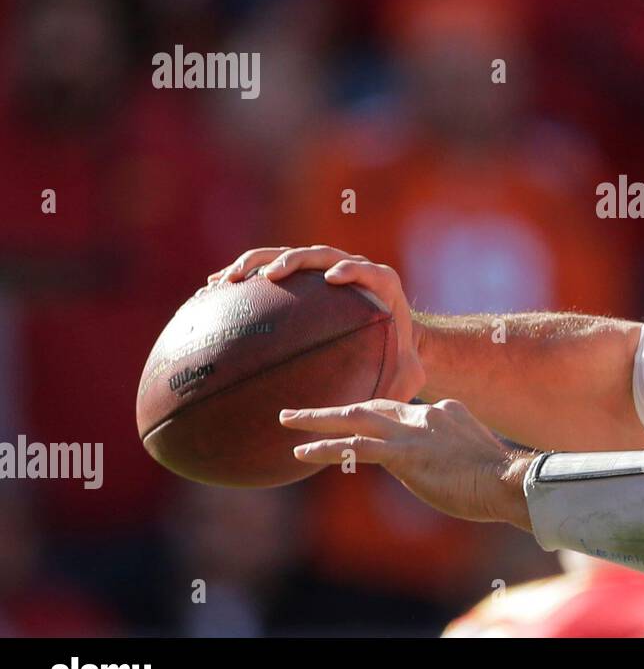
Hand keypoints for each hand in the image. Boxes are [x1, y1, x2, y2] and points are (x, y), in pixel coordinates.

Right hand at [208, 245, 424, 401]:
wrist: (389, 339)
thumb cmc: (399, 360)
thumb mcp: (407, 375)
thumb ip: (403, 387)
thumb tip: (386, 414)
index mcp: (383, 286)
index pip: (370, 271)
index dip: (352, 270)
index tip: (333, 278)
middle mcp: (353, 269)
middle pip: (322, 254)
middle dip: (296, 260)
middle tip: (273, 275)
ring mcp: (324, 269)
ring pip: (289, 255)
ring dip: (257, 262)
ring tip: (228, 280)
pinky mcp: (302, 277)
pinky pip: (270, 269)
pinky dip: (243, 275)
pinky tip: (212, 290)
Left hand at [279, 399, 534, 527]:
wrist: (509, 481)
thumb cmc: (499, 480)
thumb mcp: (475, 455)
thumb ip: (453, 451)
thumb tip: (445, 465)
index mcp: (443, 412)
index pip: (399, 410)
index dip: (372, 415)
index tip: (351, 420)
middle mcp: (425, 414)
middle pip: (371, 404)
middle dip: (334, 407)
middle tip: (299, 411)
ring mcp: (413, 432)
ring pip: (355, 419)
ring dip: (317, 419)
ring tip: (287, 421)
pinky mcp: (403, 454)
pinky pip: (355, 448)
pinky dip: (326, 448)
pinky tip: (301, 453)